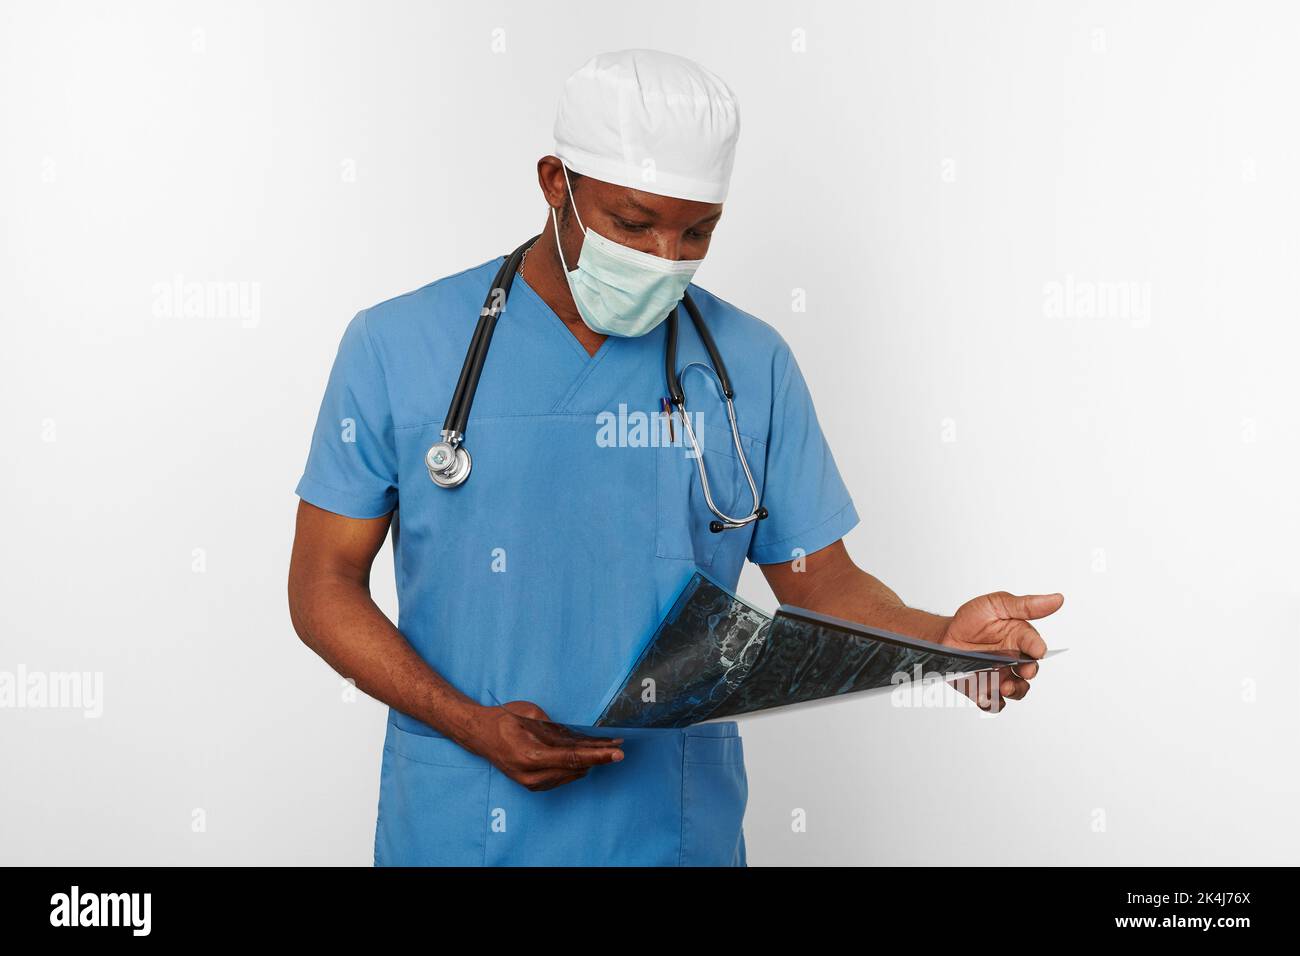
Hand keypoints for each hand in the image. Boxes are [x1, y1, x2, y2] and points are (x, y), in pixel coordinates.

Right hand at [464, 700, 623, 790]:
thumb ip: (556, 729)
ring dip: (589, 761)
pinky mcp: (533, 785)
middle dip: (598, 757)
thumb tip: (580, 736)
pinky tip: (586, 755)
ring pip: (572, 774)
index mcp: (531, 756)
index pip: (572, 758)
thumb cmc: (504, 720)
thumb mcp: (531, 715)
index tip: (617, 753)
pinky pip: (562, 777)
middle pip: (576, 768)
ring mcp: (532, 783)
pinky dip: (575, 766)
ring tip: (606, 747)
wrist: (479, 735)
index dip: (598, 755)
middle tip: (618, 746)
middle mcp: (533, 775)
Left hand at [940, 591, 1063, 712]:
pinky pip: (993, 702)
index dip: (1037, 648)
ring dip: (1015, 691)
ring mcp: (1001, 676)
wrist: (944, 636)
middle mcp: (1015, 660)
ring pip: (1017, 690)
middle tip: (1024, 671)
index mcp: (1020, 639)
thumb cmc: (972, 619)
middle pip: (1030, 671)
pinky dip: (992, 703)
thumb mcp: (996, 604)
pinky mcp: (984, 689)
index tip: (1037, 650)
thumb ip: (1025, 606)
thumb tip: (1058, 599)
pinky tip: (985, 697)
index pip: (1034, 644)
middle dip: (1029, 672)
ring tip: (1005, 687)